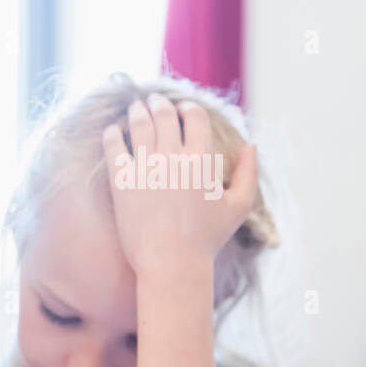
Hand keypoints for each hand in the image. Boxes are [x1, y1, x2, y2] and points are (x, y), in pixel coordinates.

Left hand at [102, 93, 255, 278]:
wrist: (172, 263)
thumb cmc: (207, 239)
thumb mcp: (237, 207)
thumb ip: (248, 173)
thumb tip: (252, 145)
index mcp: (202, 160)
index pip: (194, 116)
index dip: (188, 108)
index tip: (183, 109)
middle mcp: (173, 157)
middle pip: (164, 114)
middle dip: (159, 104)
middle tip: (154, 103)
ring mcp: (145, 167)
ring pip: (138, 123)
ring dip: (137, 111)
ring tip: (136, 110)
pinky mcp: (122, 179)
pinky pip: (113, 144)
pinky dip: (113, 133)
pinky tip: (114, 131)